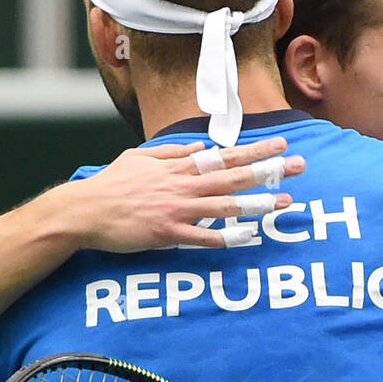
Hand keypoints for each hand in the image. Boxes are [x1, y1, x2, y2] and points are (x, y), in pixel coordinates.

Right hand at [61, 136, 304, 253]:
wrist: (84, 211)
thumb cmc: (110, 185)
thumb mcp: (140, 157)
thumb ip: (173, 152)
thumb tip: (201, 148)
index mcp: (177, 167)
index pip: (224, 156)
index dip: (254, 150)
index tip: (280, 143)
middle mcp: (181, 185)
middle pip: (233, 176)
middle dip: (268, 169)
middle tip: (298, 165)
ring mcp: (176, 210)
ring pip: (225, 205)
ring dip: (258, 202)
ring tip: (285, 201)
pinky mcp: (167, 234)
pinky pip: (202, 238)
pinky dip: (226, 237)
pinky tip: (249, 238)